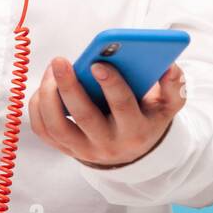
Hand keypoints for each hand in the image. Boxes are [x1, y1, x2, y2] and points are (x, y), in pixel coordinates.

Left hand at [28, 57, 185, 166]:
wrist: (130, 151)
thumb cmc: (147, 117)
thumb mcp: (168, 105)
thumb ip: (174, 85)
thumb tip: (168, 66)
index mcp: (135, 130)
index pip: (122, 107)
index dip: (111, 85)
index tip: (98, 63)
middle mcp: (108, 144)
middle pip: (85, 117)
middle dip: (70, 87)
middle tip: (60, 61)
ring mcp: (84, 149)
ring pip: (58, 126)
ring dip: (49, 96)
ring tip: (52, 70)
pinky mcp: (65, 148)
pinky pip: (43, 130)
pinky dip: (38, 107)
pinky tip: (45, 86)